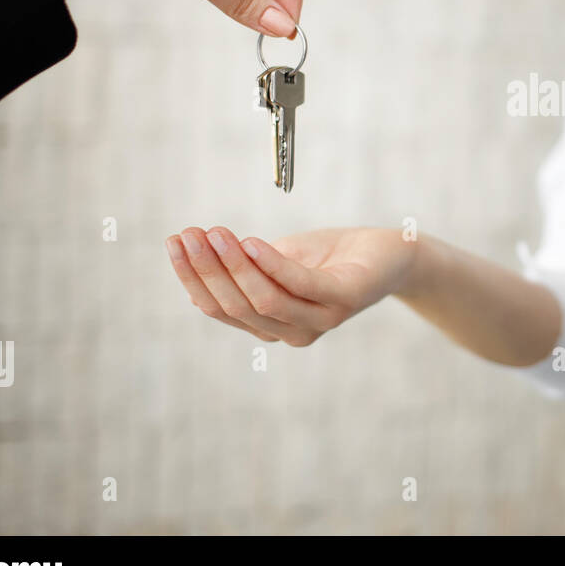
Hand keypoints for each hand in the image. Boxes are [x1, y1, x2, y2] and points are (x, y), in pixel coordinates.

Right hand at [164, 226, 420, 345]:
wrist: (390, 252)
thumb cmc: (331, 256)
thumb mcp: (278, 259)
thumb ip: (244, 269)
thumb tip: (196, 272)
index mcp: (271, 325)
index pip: (219, 308)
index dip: (193, 278)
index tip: (174, 242)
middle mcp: (292, 332)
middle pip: (236, 306)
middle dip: (206, 270)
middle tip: (188, 234)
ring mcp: (319, 320)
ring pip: (262, 300)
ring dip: (232, 266)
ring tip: (214, 233)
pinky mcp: (342, 300)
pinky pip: (298, 285)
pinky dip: (270, 264)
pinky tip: (250, 242)